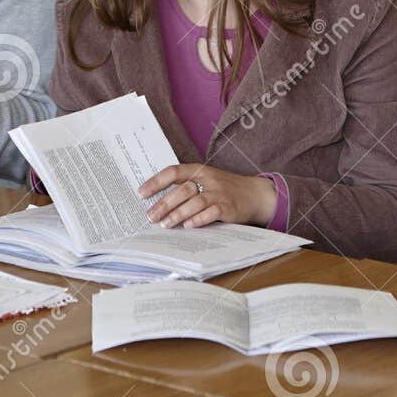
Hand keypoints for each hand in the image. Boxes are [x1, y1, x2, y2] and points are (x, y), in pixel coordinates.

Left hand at [139, 164, 276, 228]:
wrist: (256, 194)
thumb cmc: (224, 189)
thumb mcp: (206, 181)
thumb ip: (186, 188)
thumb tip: (158, 203)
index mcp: (199, 170)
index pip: (173, 172)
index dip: (156, 182)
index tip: (141, 193)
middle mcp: (208, 179)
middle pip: (182, 190)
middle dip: (164, 204)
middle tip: (150, 217)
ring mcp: (219, 192)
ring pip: (195, 201)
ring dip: (178, 213)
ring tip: (165, 224)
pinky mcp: (229, 207)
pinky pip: (212, 212)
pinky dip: (199, 219)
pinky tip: (188, 226)